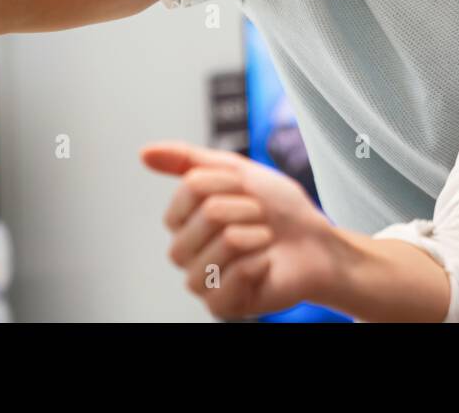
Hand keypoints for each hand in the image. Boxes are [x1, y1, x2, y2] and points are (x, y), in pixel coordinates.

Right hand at [141, 141, 339, 319]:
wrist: (315, 242)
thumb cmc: (278, 208)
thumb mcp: (235, 169)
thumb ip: (187, 160)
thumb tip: (143, 153)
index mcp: (183, 220)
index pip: (189, 190)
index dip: (225, 182)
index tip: (245, 187)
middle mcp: (185, 251)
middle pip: (208, 215)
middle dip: (246, 207)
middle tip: (260, 216)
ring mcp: (201, 280)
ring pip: (223, 245)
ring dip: (256, 235)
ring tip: (265, 239)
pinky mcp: (220, 305)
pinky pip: (232, 278)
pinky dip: (259, 264)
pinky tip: (265, 264)